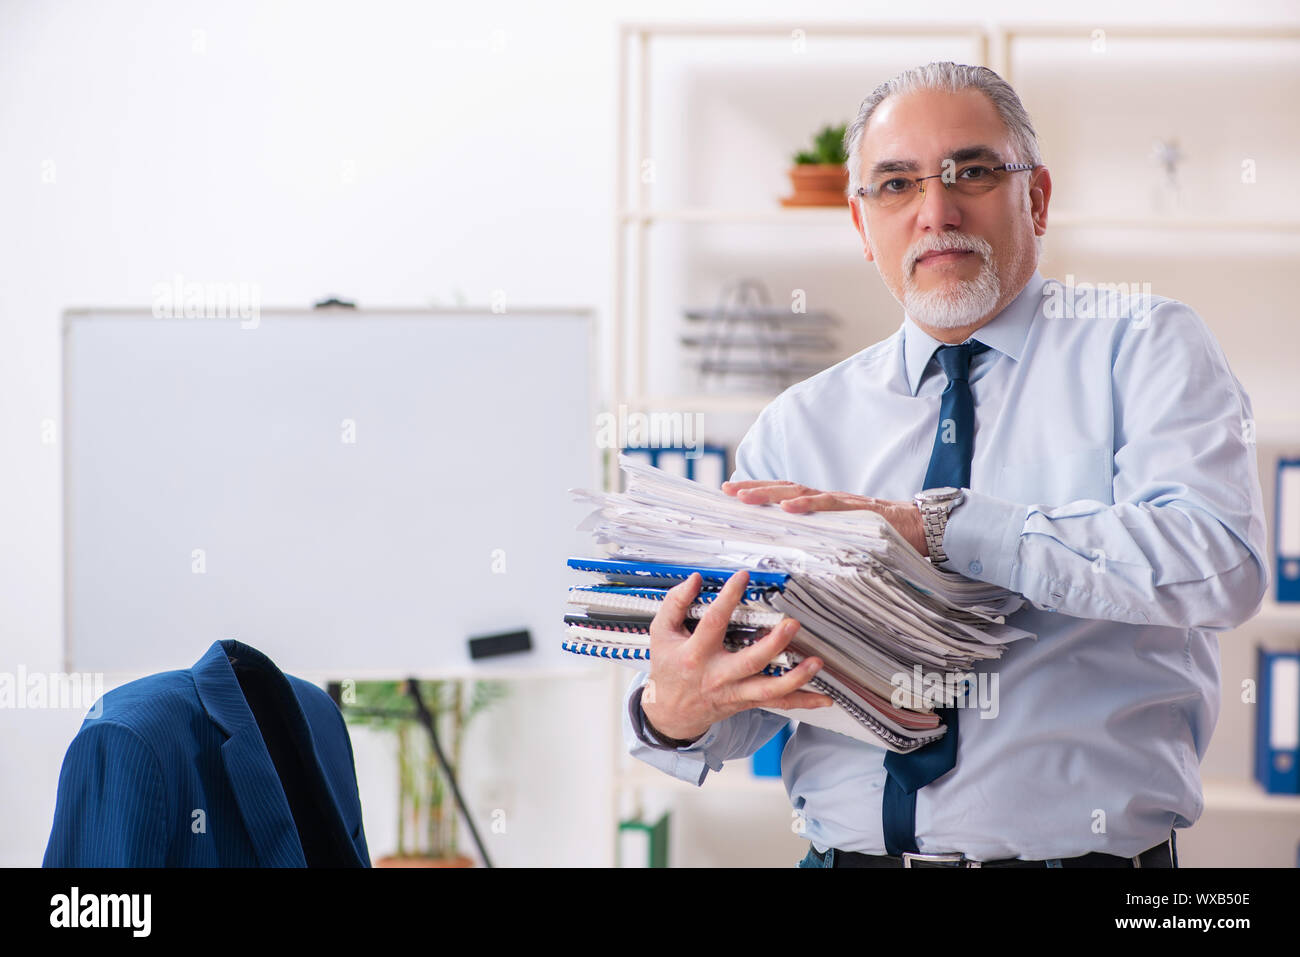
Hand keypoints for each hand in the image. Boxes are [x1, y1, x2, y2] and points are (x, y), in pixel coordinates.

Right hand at [640, 570, 833, 741]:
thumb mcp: (661, 634)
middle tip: (791, 625)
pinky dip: (803, 702)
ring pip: (769, 689)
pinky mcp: (747, 702)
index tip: (742, 578)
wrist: (672, 713)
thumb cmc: (669, 669)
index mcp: (695, 655)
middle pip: (750, 662)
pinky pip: (779, 704)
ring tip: (815, 662)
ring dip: (796, 677)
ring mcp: (735, 692)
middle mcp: (718, 675)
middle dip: (773, 644)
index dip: (728, 598)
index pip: (714, 623)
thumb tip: (694, 580)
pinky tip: (824, 697)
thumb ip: (675, 604)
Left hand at [722, 479, 929, 556]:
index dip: (760, 492)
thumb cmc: (888, 535)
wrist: (926, 527)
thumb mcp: (849, 538)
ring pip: (800, 493)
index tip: (732, 492)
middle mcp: (829, 500)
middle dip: (754, 489)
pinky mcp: (858, 511)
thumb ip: (827, 541)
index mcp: (825, 506)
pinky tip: (787, 507)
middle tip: (726, 489)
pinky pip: (829, 506)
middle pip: (785, 489)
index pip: (786, 494)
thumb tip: (801, 556)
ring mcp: (842, 503)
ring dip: (770, 494)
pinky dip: (807, 505)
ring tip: (745, 496)